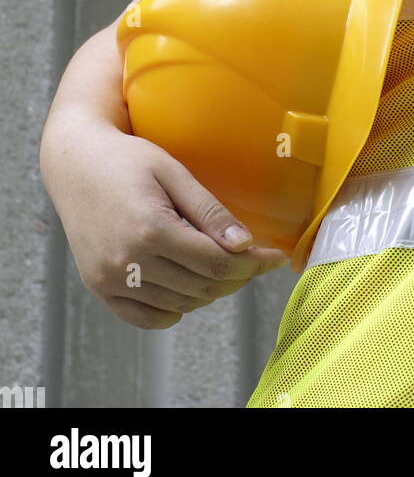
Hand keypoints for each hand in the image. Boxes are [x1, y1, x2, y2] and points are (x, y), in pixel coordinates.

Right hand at [45, 123, 288, 328]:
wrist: (75, 163)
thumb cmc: (127, 159)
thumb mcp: (173, 172)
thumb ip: (209, 211)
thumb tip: (245, 245)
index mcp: (150, 229)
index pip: (216, 264)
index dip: (252, 264)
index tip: (275, 257)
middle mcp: (127, 261)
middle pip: (201, 287)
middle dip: (238, 277)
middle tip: (255, 260)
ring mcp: (109, 279)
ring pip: (179, 305)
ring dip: (209, 292)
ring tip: (223, 267)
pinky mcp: (99, 287)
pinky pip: (146, 317)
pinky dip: (174, 309)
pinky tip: (188, 286)